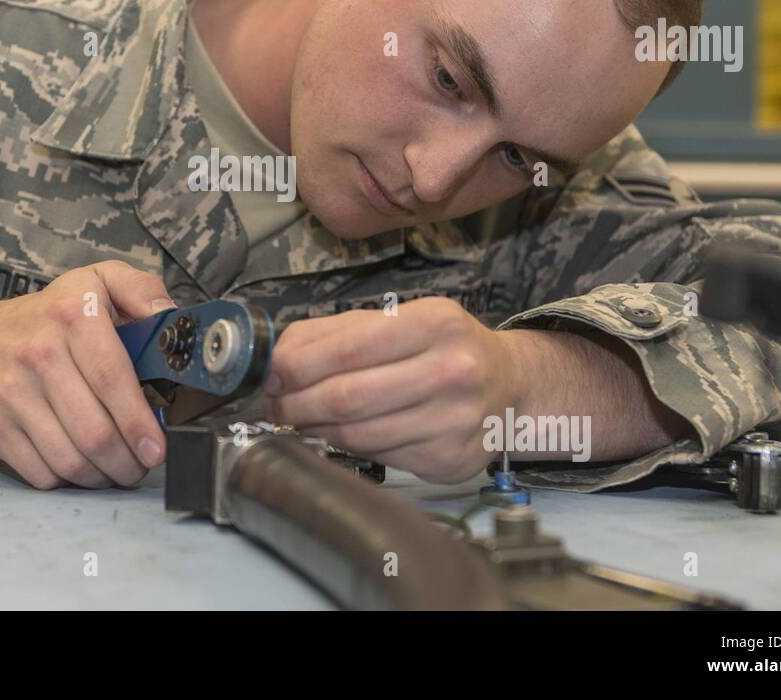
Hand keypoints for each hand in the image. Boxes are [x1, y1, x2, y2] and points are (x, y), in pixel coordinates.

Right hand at [0, 261, 175, 488]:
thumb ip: (141, 290)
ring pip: (69, 460)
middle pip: (94, 432)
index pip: (112, 380)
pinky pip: (40, 472)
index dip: (138, 423)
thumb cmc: (51, 316)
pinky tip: (80, 464)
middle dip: (127, 462)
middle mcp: (39, 353)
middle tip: (141, 465)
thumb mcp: (98, 280)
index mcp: (72, 315)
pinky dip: (67, 479)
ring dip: (101, 476)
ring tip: (116, 468)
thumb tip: (171, 318)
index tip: (156, 449)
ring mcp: (11, 392)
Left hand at [261, 296, 522, 482]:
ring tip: (300, 419)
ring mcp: (454, 421)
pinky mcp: (450, 460)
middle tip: (275, 404)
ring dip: (315, 430)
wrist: (509, 384)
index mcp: (434, 323)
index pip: (346, 351)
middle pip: (346, 398)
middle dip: (296, 404)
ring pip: (358, 435)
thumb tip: (276, 361)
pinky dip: (349, 448)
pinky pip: (380, 458)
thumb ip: (331, 333)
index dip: (297, 367)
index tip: (271, 375)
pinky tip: (341, 435)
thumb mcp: (396, 320)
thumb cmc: (441, 346)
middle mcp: (451, 371)